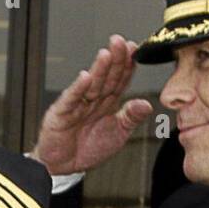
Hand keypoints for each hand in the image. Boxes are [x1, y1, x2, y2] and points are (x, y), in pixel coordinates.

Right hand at [30, 34, 153, 174]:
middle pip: (106, 77)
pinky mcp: (61, 113)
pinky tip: (85, 77)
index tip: (134, 49)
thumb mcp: (117, 134)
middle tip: (120, 41)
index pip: (119, 80)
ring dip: (98, 69)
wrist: (63, 166)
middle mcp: (92, 100)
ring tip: (106, 54)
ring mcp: (76, 105)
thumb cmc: (88, 149)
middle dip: (114, 59)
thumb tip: (147, 104)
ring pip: (91, 85)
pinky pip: (71, 99)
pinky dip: (78, 89)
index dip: (127, 65)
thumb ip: (131, 118)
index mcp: (106, 103)